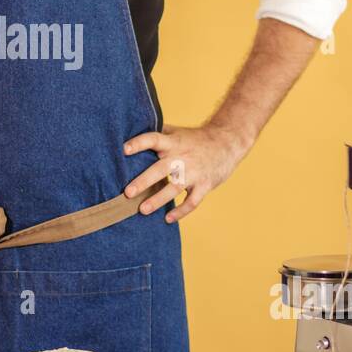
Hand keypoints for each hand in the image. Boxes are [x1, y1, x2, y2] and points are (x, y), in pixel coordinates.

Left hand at [122, 123, 248, 221]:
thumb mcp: (177, 133)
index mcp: (173, 142)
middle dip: (143, 181)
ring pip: (175, 188)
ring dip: (158, 199)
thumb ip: (158, 135)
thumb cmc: (196, 139)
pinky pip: (192, 201)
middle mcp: (182, 157)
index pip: (153, 139)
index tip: (124, 149)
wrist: (228, 143)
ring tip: (142, 210)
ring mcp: (194, 172)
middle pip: (160, 169)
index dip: (139, 143)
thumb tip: (130, 134)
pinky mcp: (204, 185)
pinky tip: (167, 219)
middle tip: (128, 192)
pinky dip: (181, 211)